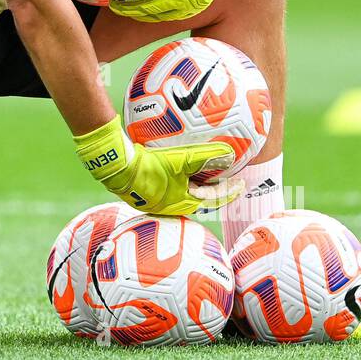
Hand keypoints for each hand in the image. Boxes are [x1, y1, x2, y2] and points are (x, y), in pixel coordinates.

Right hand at [73, 116, 241, 214]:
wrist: (118, 170)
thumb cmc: (150, 169)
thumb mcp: (181, 161)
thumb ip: (205, 157)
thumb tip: (230, 153)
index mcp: (185, 202)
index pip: (215, 199)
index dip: (230, 191)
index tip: (242, 184)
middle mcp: (173, 206)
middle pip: (200, 197)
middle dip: (213, 188)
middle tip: (224, 177)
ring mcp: (159, 201)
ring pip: (184, 192)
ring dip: (196, 183)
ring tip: (202, 171)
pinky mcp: (146, 192)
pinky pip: (170, 186)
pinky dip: (180, 178)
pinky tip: (175, 166)